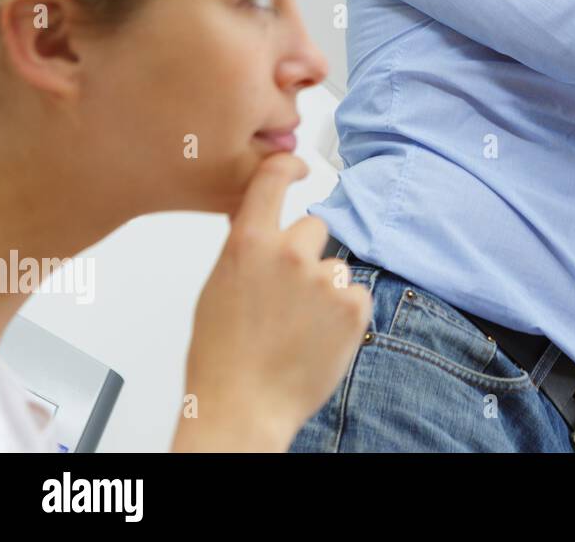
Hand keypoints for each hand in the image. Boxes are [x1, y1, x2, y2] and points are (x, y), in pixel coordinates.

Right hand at [173, 153, 371, 451]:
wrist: (244, 407)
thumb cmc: (222, 356)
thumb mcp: (219, 287)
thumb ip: (246, 250)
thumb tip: (261, 226)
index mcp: (247, 243)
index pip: (271, 180)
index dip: (287, 167)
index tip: (298, 167)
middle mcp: (288, 253)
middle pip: (314, 227)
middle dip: (305, 254)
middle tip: (288, 295)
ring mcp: (324, 278)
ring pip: (335, 266)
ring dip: (325, 288)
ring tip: (299, 326)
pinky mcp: (353, 305)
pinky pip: (355, 294)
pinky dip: (344, 313)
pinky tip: (318, 337)